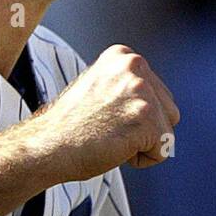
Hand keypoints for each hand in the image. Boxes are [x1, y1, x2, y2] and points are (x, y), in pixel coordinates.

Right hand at [23, 44, 180, 181]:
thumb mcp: (100, 89)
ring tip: (111, 139)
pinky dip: (143, 160)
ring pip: (167, 131)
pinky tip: (116, 150)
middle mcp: (134, 66)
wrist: (46, 147)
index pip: (157, 94)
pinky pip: (164, 150)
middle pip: (169, 111)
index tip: (104, 117)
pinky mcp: (146, 118)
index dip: (133, 116)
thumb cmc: (69, 128)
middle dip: (144, 130)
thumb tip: (153, 99)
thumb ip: (127, 87)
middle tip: (108, 131)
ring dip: (143, 144)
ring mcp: (141, 91)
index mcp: (123, 56)